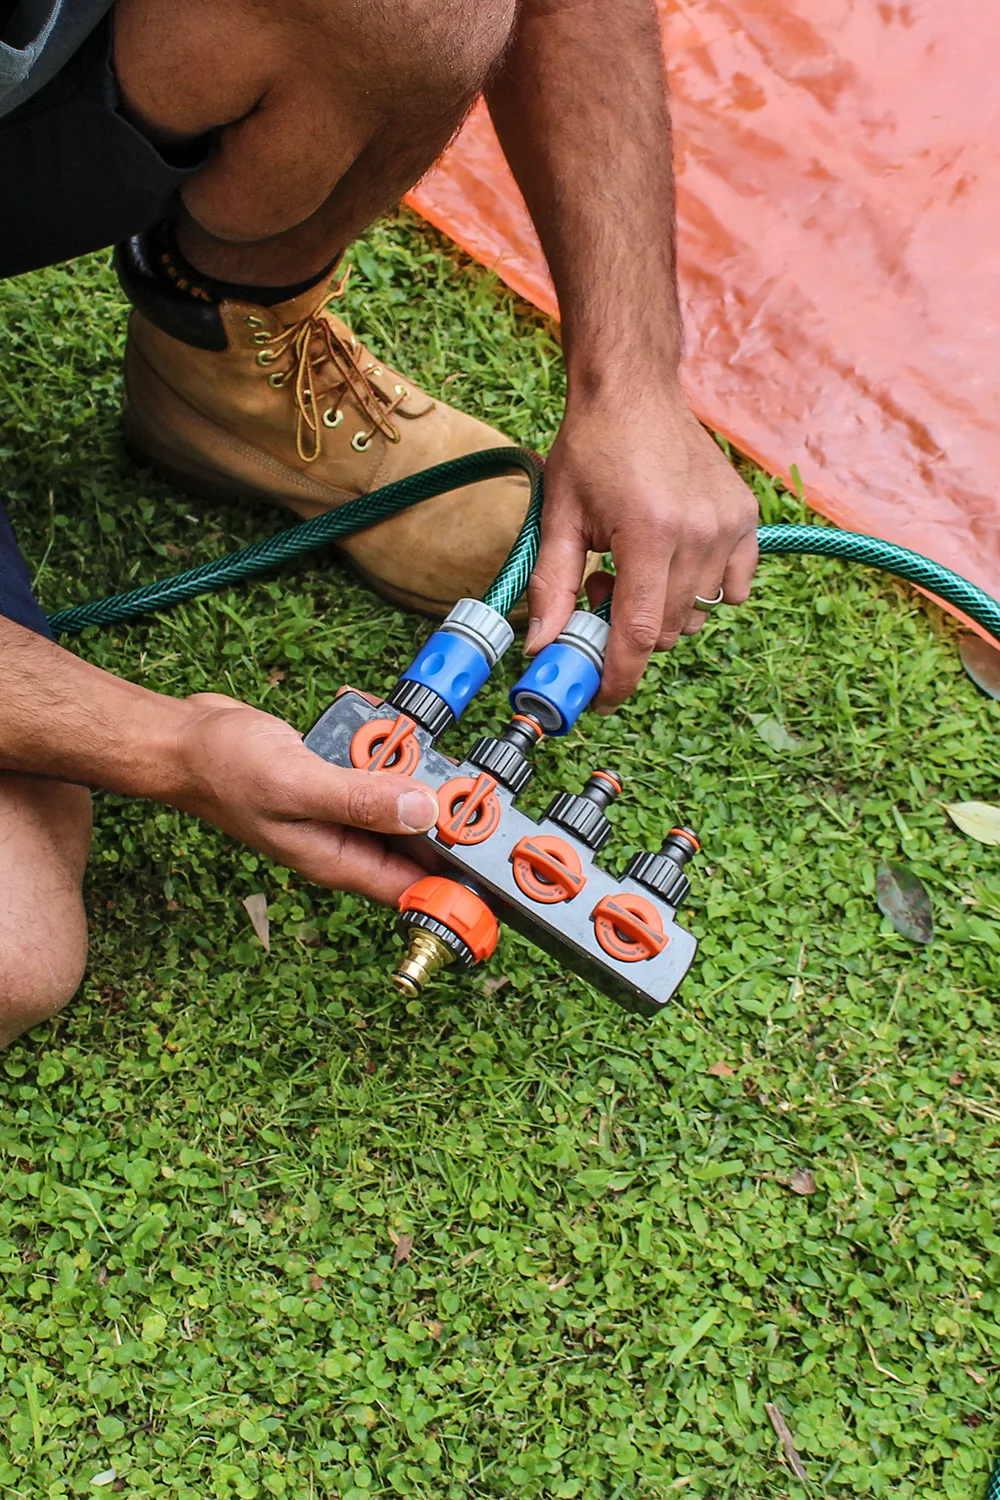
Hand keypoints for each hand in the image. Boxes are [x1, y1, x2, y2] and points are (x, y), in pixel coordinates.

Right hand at [172, 693, 437, 903]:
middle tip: (459, 777)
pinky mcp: (332, 779)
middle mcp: (341, 840)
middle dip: (440, 810)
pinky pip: (374, 769)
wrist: (184, 738)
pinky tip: (374, 720)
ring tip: (403, 739)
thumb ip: (361, 801)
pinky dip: (381, 744)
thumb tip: (424, 813)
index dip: (454, 881)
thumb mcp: (297, 784)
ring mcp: (337, 810)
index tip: (489, 856)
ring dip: (409, 769)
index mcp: (335, 859)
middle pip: (414, 842)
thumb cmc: (224, 769)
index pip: (409, 887)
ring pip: (398, 800)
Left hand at [526, 388, 758, 708]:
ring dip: (661, 609)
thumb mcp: (559, 516)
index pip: (638, 632)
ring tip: (633, 566)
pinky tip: (673, 562)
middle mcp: (697, 531)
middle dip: (628, 631)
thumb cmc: (593, 447)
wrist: (634, 390)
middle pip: (666, 630)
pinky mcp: (746, 518)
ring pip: (695, 614)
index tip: (601, 698)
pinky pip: (731, 589)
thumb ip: (552, 586)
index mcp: (648, 532)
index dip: (618, 676)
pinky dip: (701, 591)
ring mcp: (728, 525)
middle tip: (601, 588)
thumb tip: (542, 647)